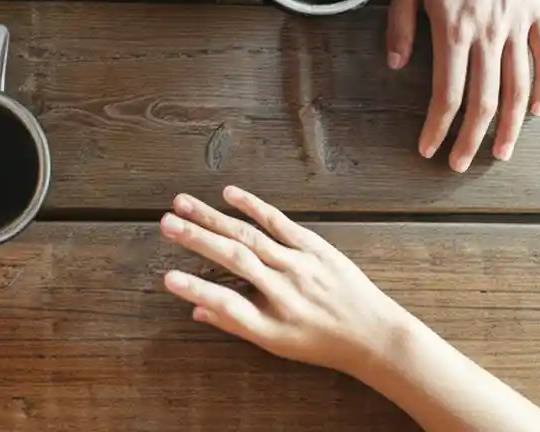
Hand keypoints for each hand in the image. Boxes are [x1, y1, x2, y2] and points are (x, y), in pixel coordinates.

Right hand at [160, 186, 412, 374]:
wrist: (374, 334)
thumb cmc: (320, 343)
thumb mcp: (276, 345)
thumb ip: (235, 324)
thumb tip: (196, 310)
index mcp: (272, 324)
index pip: (227, 305)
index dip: (196, 291)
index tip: (167, 278)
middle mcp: (285, 291)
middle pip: (234, 260)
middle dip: (197, 239)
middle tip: (165, 224)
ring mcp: (301, 265)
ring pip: (250, 236)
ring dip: (214, 217)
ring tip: (182, 203)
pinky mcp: (315, 247)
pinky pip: (279, 223)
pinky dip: (253, 207)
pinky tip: (228, 194)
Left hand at [386, 0, 539, 171]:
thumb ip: (399, 25)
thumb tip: (395, 64)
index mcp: (454, 30)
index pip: (447, 94)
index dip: (438, 127)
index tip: (428, 148)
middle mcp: (489, 33)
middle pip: (483, 100)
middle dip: (471, 138)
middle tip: (460, 163)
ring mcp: (517, 23)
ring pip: (517, 87)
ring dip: (509, 125)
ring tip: (500, 152)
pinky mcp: (538, 11)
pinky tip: (534, 110)